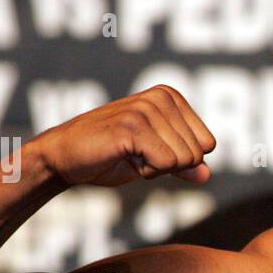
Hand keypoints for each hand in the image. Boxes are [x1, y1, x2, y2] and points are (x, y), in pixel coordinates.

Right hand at [28, 85, 215, 186]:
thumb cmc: (108, 156)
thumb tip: (207, 175)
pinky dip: (145, 171)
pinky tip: (122, 156)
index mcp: (170, 97)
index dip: (179, 159)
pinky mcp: (133, 126)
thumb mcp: (153, 160)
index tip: (150, 152)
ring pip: (183, 160)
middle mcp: (162, 97)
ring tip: (127, 154)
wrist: (64, 157)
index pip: (207, 144)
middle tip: (135, 155)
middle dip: (168, 165)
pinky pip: (166, 164)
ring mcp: (147, 109)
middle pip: (196, 153)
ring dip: (155, 168)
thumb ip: (182, 164)